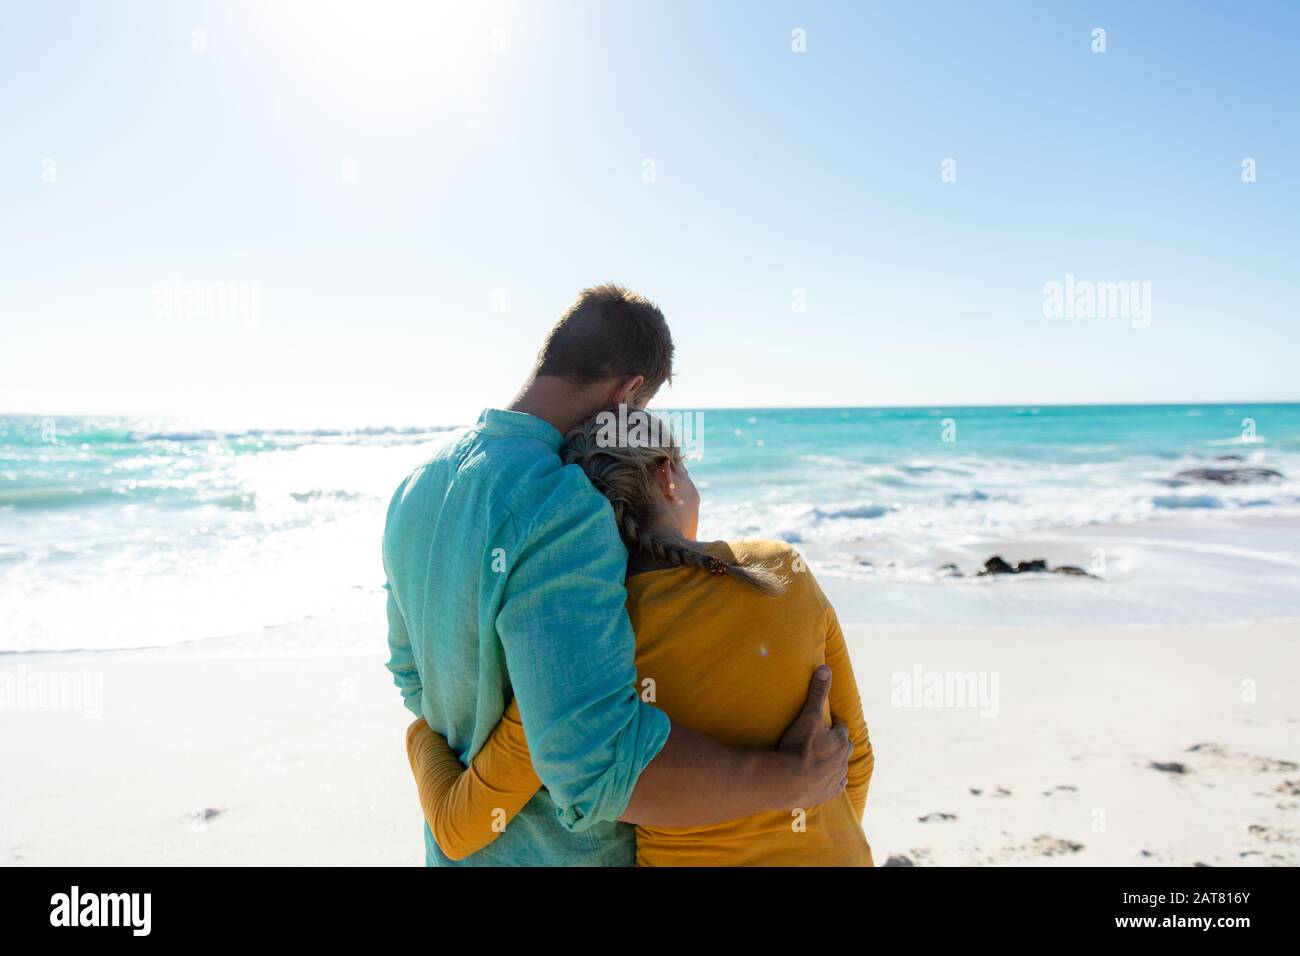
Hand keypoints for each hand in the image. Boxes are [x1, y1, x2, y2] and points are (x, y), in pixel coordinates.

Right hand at [776, 665, 851, 808]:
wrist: (789, 780)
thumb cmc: (799, 746)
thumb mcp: (808, 715)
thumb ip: (817, 692)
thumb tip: (825, 668)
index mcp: (840, 740)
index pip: (840, 728)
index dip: (832, 724)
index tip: (823, 723)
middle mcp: (842, 760)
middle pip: (843, 747)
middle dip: (836, 743)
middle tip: (822, 740)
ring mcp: (836, 778)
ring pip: (841, 767)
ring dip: (834, 763)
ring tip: (821, 760)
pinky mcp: (828, 793)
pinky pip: (836, 786)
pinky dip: (832, 782)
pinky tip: (826, 781)